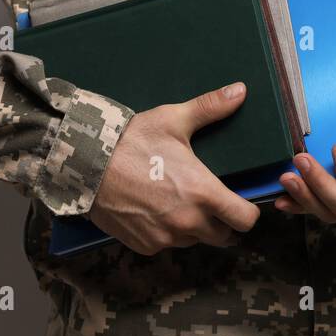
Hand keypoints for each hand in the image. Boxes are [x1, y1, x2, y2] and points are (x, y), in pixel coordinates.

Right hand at [89, 82, 261, 254]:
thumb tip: (240, 90)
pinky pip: (166, 245)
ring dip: (194, 228)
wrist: (87, 163)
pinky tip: (155, 210)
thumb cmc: (133, 140)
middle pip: (224, 237)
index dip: (247, 211)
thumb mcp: (173, 119)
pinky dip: (166, 233)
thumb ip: (210, 107)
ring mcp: (165, 238)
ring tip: (179, 202)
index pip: (245, 220)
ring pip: (194, 241)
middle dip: (222, 222)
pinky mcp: (144, 245)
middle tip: (210, 202)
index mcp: (202, 193)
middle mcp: (188, 222)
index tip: (240, 202)